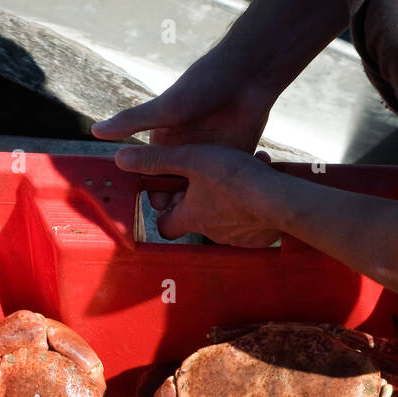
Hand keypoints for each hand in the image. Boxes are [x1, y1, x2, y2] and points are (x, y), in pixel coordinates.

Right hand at [92, 52, 274, 209]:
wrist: (246, 75)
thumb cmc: (202, 86)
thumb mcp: (165, 108)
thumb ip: (133, 121)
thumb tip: (95, 130)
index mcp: (164, 145)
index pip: (153, 181)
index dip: (157, 197)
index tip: (166, 210)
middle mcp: (184, 154)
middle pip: (177, 192)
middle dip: (181, 206)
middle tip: (191, 216)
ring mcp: (209, 158)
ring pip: (202, 193)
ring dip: (204, 205)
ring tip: (213, 213)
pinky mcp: (233, 159)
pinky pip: (225, 184)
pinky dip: (226, 194)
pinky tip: (232, 204)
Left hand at [114, 143, 281, 246]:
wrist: (278, 201)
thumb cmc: (233, 178)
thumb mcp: (190, 159)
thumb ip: (156, 159)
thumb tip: (119, 158)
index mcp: (189, 216)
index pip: (164, 225)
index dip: (163, 209)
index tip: (170, 192)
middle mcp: (209, 232)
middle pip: (195, 218)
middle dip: (198, 199)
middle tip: (209, 175)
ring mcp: (235, 238)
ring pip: (224, 217)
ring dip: (227, 198)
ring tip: (240, 173)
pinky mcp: (257, 238)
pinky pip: (249, 222)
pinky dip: (250, 207)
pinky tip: (262, 184)